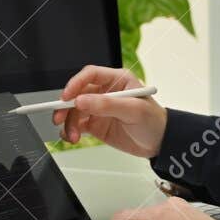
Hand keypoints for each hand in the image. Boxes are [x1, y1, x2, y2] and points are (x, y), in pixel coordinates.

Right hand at [53, 65, 167, 157]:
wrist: (160, 143)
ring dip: (69, 122)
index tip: (67, 96)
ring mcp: (99, 109)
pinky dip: (70, 130)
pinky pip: (77, 124)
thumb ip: (107, 105)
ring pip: (74, 111)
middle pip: (77, 94)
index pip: (91, 75)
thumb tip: (81, 100)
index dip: (76, 83)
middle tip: (59, 118)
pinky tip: (71, 137)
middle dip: (66, 106)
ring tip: (72, 135)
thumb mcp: (134, 110)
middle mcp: (105, 92)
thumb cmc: (154, 121)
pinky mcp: (96, 124)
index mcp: (117, 81)